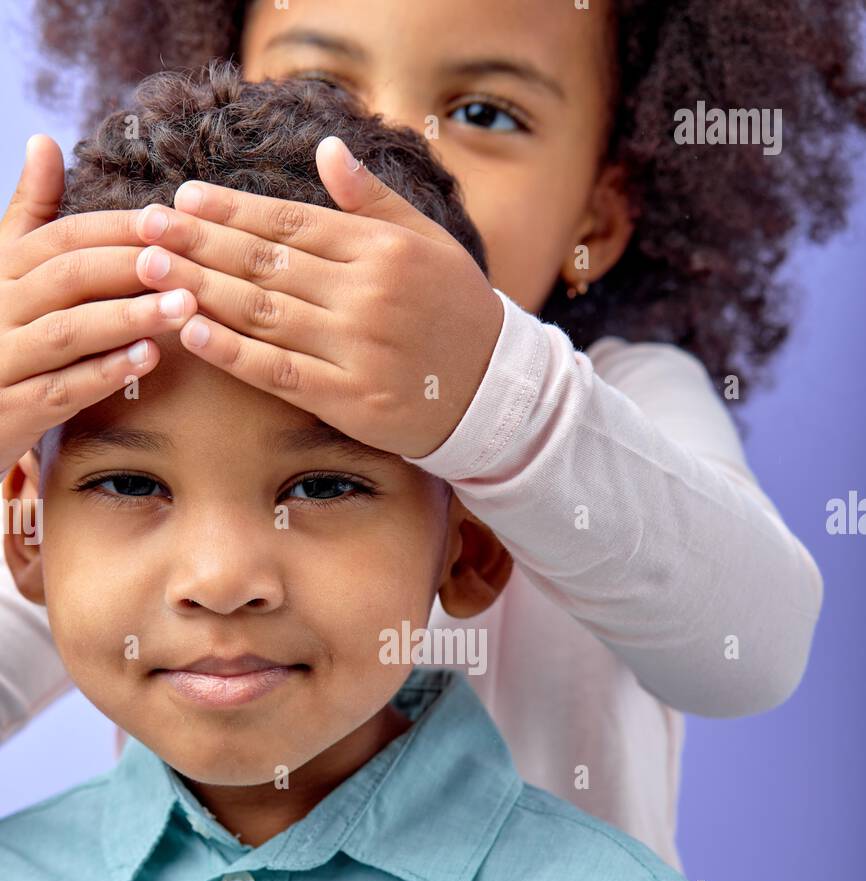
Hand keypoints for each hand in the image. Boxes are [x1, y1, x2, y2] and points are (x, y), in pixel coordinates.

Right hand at [0, 135, 197, 476]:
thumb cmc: (2, 334)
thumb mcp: (7, 269)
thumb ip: (30, 213)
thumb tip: (45, 141)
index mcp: (0, 271)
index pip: (60, 239)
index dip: (115, 229)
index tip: (169, 222)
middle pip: (66, 278)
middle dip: (128, 268)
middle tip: (187, 264)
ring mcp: (1, 360)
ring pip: (67, 332)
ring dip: (128, 319)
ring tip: (182, 309)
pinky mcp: (9, 409)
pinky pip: (60, 390)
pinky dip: (105, 373)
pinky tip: (148, 359)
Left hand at [133, 135, 503, 458]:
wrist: (494, 393)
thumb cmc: (456, 312)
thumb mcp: (427, 243)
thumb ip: (373, 200)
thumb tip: (326, 150)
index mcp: (381, 249)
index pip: (290, 223)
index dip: (232, 210)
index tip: (184, 199)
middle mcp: (365, 293)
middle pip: (266, 263)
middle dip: (199, 243)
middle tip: (146, 226)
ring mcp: (355, 348)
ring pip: (262, 312)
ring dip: (200, 289)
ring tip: (151, 271)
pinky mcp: (348, 398)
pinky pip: (277, 371)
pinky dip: (231, 352)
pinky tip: (192, 330)